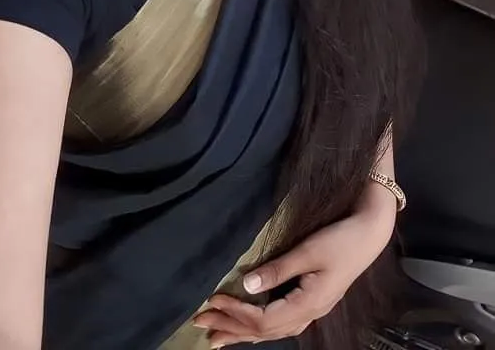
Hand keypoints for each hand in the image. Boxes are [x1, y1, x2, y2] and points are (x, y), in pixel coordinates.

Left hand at [193, 186, 395, 346]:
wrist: (369, 233)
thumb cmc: (340, 239)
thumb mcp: (308, 251)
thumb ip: (278, 269)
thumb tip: (246, 285)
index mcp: (308, 304)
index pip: (263, 319)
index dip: (235, 313)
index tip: (210, 302)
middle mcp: (309, 314)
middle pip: (264, 331)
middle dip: (231, 328)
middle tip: (200, 325)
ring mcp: (312, 311)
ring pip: (272, 331)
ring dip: (243, 332)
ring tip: (217, 336)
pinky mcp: (313, 302)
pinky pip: (280, 324)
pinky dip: (259, 327)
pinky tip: (250, 327)